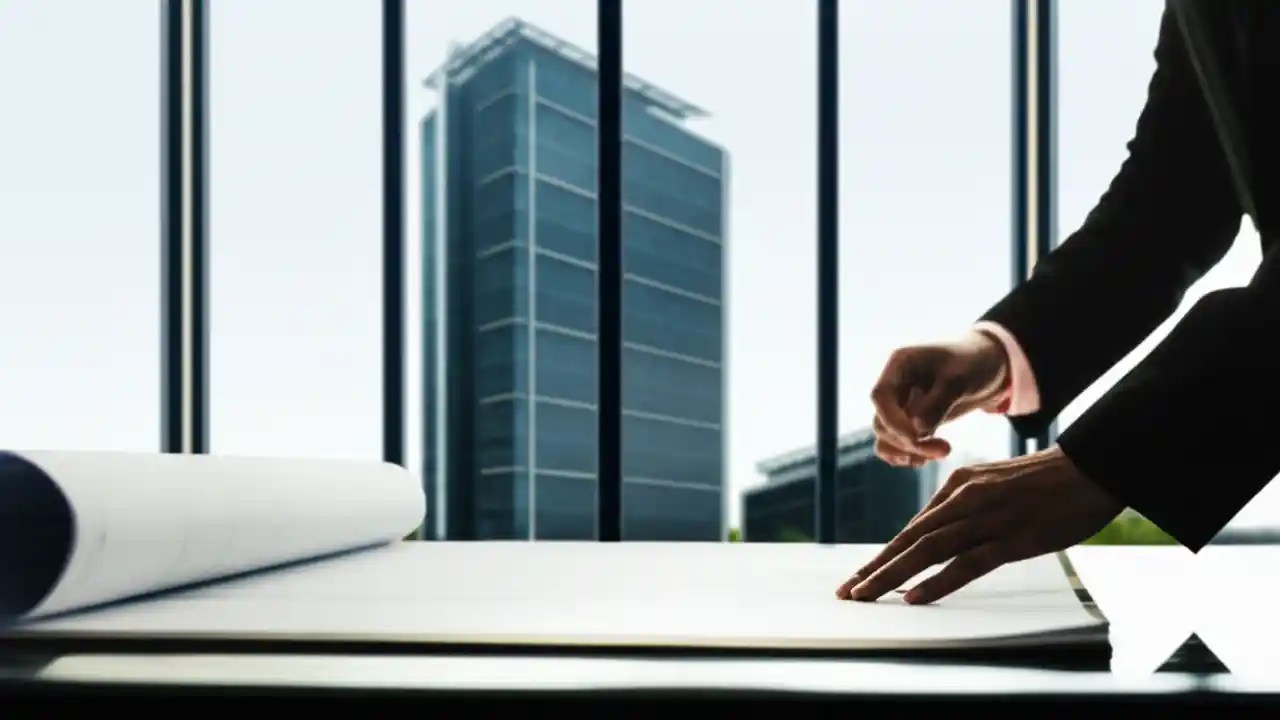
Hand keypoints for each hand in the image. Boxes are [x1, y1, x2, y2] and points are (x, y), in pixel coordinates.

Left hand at [835, 447, 1123, 604]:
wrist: (1090, 469)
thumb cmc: (1044, 481)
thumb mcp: (992, 483)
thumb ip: (960, 505)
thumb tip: (930, 531)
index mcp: (958, 485)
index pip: (912, 528)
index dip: (883, 555)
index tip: (860, 575)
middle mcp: (963, 499)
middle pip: (910, 540)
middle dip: (875, 568)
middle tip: (847, 592)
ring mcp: (986, 519)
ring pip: (928, 551)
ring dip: (892, 576)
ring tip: (866, 596)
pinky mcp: (1011, 539)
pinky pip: (967, 564)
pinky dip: (937, 582)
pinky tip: (914, 597)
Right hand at [870, 329, 1009, 467]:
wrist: (990, 366)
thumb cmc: (973, 363)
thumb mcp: (958, 379)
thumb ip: (937, 404)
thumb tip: (916, 430)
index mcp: (899, 365)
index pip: (880, 397)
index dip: (893, 421)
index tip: (917, 439)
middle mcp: (895, 386)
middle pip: (882, 421)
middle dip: (908, 441)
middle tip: (945, 450)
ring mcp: (902, 404)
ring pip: (887, 436)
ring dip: (907, 451)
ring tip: (939, 455)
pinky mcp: (912, 421)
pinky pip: (898, 443)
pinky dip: (909, 454)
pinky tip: (929, 458)